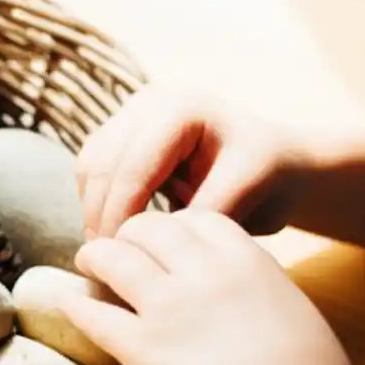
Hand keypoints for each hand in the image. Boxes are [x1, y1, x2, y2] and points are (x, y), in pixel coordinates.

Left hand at [56, 209, 364, 364]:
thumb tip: (242, 293)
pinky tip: (67, 302)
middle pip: (148, 228)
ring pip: (113, 259)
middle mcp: (202, 273)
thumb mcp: (293, 312)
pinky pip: (96, 315)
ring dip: (95, 256)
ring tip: (87, 261)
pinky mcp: (142, 348)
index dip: (173, 225)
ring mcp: (168, 308)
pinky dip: (76, 306)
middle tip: (118, 246)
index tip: (164, 238)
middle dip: (129, 233)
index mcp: (246, 260)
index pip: (196, 218)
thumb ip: (257, 291)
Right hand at [77, 84, 309, 238]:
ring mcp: (131, 114)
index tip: (122, 259)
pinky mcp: (121, 133)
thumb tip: (150, 242)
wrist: (275, 163)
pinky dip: (97, 202)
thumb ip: (200, 214)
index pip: (132, 167)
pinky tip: (113, 232)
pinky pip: (93, 170)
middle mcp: (148, 103)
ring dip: (93, 209)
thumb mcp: (246, 194)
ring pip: (90, 166)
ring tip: (107, 251)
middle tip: (104, 261)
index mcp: (180, 108)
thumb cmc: (268, 177)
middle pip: (101, 163)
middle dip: (100, 215)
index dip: (121, 216)